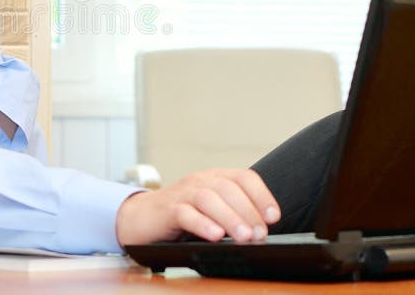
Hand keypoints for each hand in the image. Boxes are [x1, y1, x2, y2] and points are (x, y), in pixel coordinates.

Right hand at [116, 168, 280, 245]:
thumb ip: (232, 213)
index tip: (273, 217)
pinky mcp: (167, 209)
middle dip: (248, 212)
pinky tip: (215, 235)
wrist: (141, 218)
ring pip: (208, 198)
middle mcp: (199, 181)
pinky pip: (185, 213)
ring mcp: (182, 193)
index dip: (261, 196)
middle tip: (259, 234)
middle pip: (228, 188)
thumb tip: (261, 231)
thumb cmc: (180, 216)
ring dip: (230, 217)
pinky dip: (202, 224)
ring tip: (244, 237)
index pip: (244, 178)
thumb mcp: (210, 210)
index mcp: (214, 178)